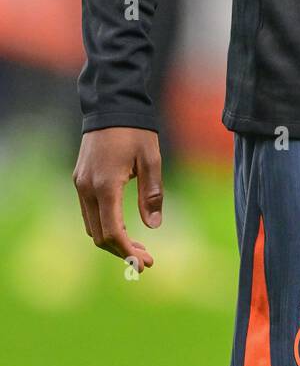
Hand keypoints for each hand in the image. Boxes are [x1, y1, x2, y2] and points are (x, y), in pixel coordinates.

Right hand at [73, 127, 162, 270]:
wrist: (111, 104)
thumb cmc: (135, 131)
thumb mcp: (151, 160)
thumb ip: (152, 194)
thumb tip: (153, 226)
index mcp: (106, 186)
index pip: (113, 231)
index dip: (128, 250)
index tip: (146, 261)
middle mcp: (87, 189)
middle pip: (99, 235)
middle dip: (121, 250)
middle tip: (146, 258)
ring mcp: (80, 184)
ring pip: (92, 226)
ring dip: (113, 238)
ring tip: (138, 245)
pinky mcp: (80, 179)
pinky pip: (89, 212)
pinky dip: (105, 224)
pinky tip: (124, 225)